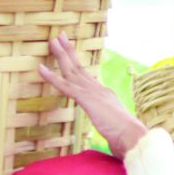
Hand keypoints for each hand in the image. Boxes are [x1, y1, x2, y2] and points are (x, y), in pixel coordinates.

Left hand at [38, 35, 146, 158]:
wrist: (132, 136)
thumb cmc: (127, 137)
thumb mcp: (115, 129)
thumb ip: (110, 127)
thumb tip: (113, 136)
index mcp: (105, 95)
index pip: (87, 77)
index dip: (78, 64)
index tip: (71, 53)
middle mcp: (99, 89)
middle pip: (79, 67)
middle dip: (68, 51)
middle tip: (60, 37)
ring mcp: (92, 92)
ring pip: (72, 70)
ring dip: (60, 55)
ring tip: (52, 42)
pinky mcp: (86, 98)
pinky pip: (65, 85)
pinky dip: (52, 77)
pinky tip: (41, 68)